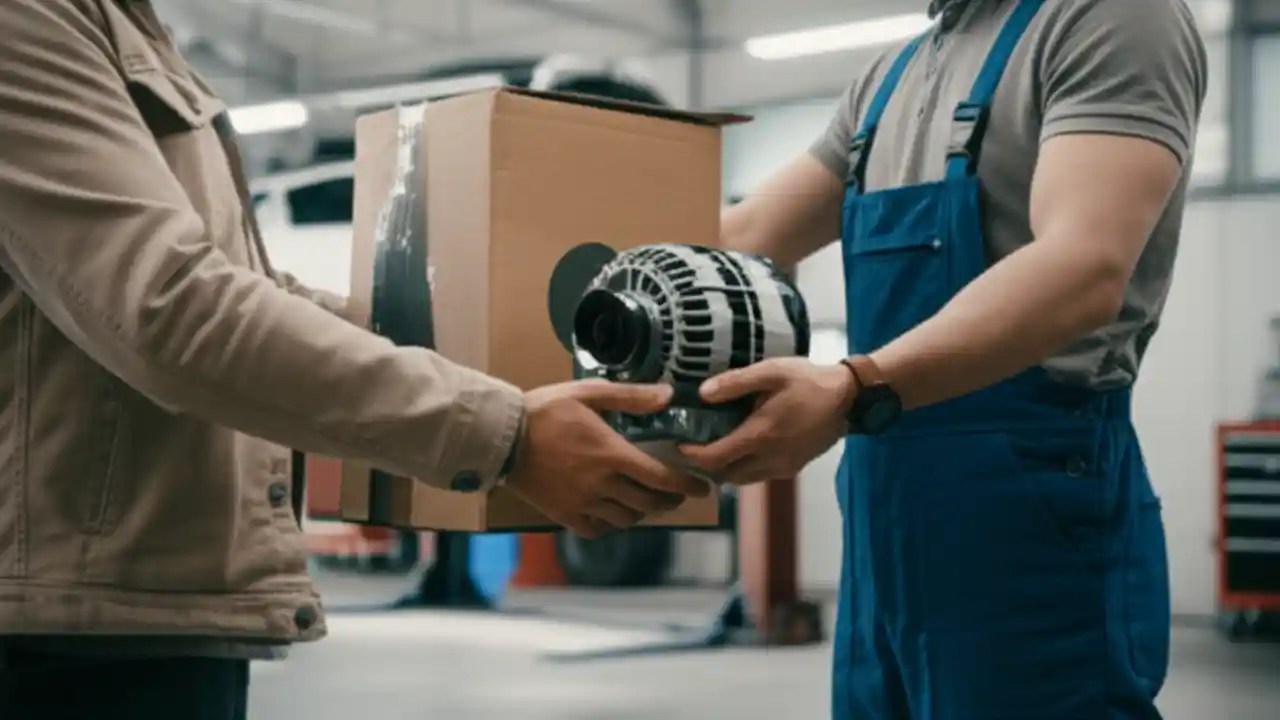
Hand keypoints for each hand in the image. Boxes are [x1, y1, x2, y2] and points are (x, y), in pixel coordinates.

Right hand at [507, 380, 710, 538]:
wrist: (501, 437)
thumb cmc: (544, 410)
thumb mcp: (588, 393)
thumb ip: (630, 396)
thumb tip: (668, 395)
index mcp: (611, 454)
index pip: (662, 478)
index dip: (687, 485)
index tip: (702, 488)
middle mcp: (601, 484)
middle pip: (650, 502)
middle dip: (670, 499)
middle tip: (677, 493)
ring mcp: (582, 502)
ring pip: (627, 518)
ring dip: (643, 510)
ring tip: (647, 499)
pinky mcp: (564, 514)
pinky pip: (598, 528)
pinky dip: (613, 523)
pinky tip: (615, 511)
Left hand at [681, 359, 855, 485]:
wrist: (850, 398)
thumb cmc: (808, 381)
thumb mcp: (771, 371)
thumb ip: (735, 383)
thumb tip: (702, 393)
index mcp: (760, 435)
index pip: (715, 458)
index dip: (692, 456)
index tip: (678, 446)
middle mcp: (770, 458)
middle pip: (725, 475)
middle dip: (706, 465)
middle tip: (694, 446)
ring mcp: (783, 467)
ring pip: (743, 479)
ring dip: (726, 469)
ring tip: (717, 447)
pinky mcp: (794, 468)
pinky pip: (760, 476)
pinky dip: (746, 468)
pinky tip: (744, 447)